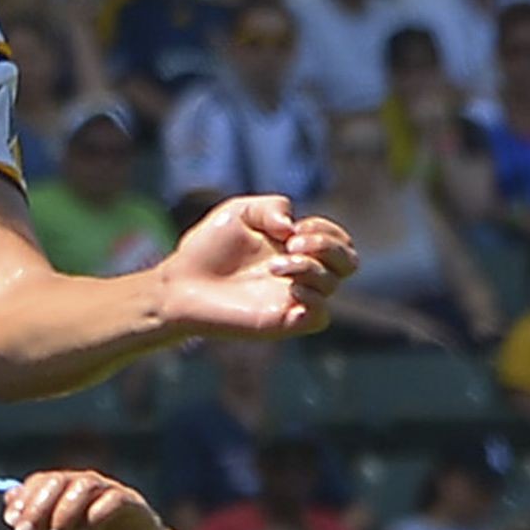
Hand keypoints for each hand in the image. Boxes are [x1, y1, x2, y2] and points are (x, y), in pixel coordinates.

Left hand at [2, 469, 174, 529]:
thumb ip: (36, 523)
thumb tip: (9, 499)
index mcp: (64, 491)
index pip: (39, 483)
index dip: (23, 501)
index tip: (11, 523)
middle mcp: (85, 484)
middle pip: (57, 481)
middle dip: (37, 506)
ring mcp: (109, 491)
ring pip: (83, 485)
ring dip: (64, 512)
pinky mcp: (132, 503)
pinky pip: (113, 499)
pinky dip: (96, 514)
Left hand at [161, 197, 357, 339]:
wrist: (180, 283)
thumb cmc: (208, 248)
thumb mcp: (240, 212)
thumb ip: (271, 207)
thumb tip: (294, 227)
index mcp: (296, 247)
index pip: (339, 240)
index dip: (327, 231)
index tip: (294, 229)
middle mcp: (301, 274)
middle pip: (349, 262)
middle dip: (329, 246)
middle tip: (294, 243)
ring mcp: (293, 299)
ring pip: (333, 284)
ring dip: (309, 268)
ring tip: (274, 267)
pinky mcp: (283, 322)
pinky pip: (320, 316)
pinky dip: (314, 299)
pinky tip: (289, 289)